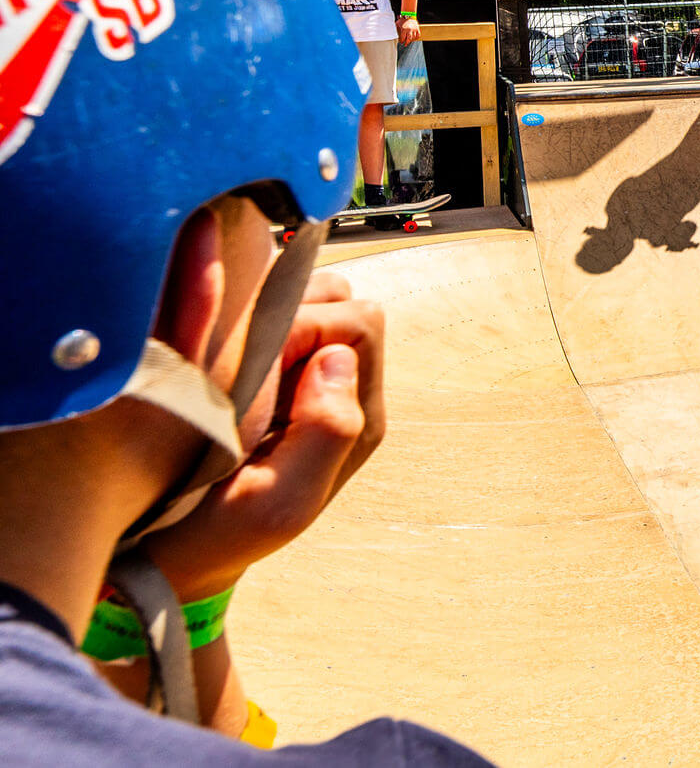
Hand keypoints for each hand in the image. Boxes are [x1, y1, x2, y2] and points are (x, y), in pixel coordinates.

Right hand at [141, 269, 386, 599]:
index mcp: (358, 416)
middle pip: (345, 302)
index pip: (361, 325)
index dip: (309, 325)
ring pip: (314, 298)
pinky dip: (252, 319)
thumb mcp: (278, 503)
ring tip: (234, 357)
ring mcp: (310, 377)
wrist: (189, 550)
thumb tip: (337, 360)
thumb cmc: (230, 531)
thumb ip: (325, 432)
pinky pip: (277, 314)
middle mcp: (345, 389)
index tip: (259, 359)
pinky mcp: (275, 370)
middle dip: (294, 312)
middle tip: (245, 356)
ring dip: (272, 312)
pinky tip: (225, 357)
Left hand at [397, 17, 421, 46]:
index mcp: (404, 29)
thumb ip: (395, 28)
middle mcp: (409, 30)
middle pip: (409, 39)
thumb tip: (392, 32)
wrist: (409, 15)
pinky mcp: (417, 29)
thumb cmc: (403, 20)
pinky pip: (418, 35)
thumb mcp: (398, 23)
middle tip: (405, 44)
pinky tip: (414, 38)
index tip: (401, 42)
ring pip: (413, 38)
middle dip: (407, 43)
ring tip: (409, 41)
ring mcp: (414, 30)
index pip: (403, 38)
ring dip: (411, 40)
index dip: (402, 41)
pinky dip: (416, 38)